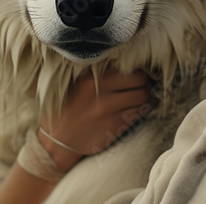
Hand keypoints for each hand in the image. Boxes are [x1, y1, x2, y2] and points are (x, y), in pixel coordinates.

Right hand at [38, 69, 155, 171]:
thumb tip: (128, 65)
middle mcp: (103, 94)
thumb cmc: (69, 107)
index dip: (138, 71)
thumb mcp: (79, 83)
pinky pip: (138, 115)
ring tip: (144, 97)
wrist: (57, 140)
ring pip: (143, 99)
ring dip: (148, 97)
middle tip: (143, 85)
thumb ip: (101, 73)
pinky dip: (144, 110)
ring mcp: (110, 112)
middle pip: (141, 82)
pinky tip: (140, 108)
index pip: (130, 69)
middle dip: (146, 83)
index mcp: (94, 78)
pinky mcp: (114, 127)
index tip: (137, 74)